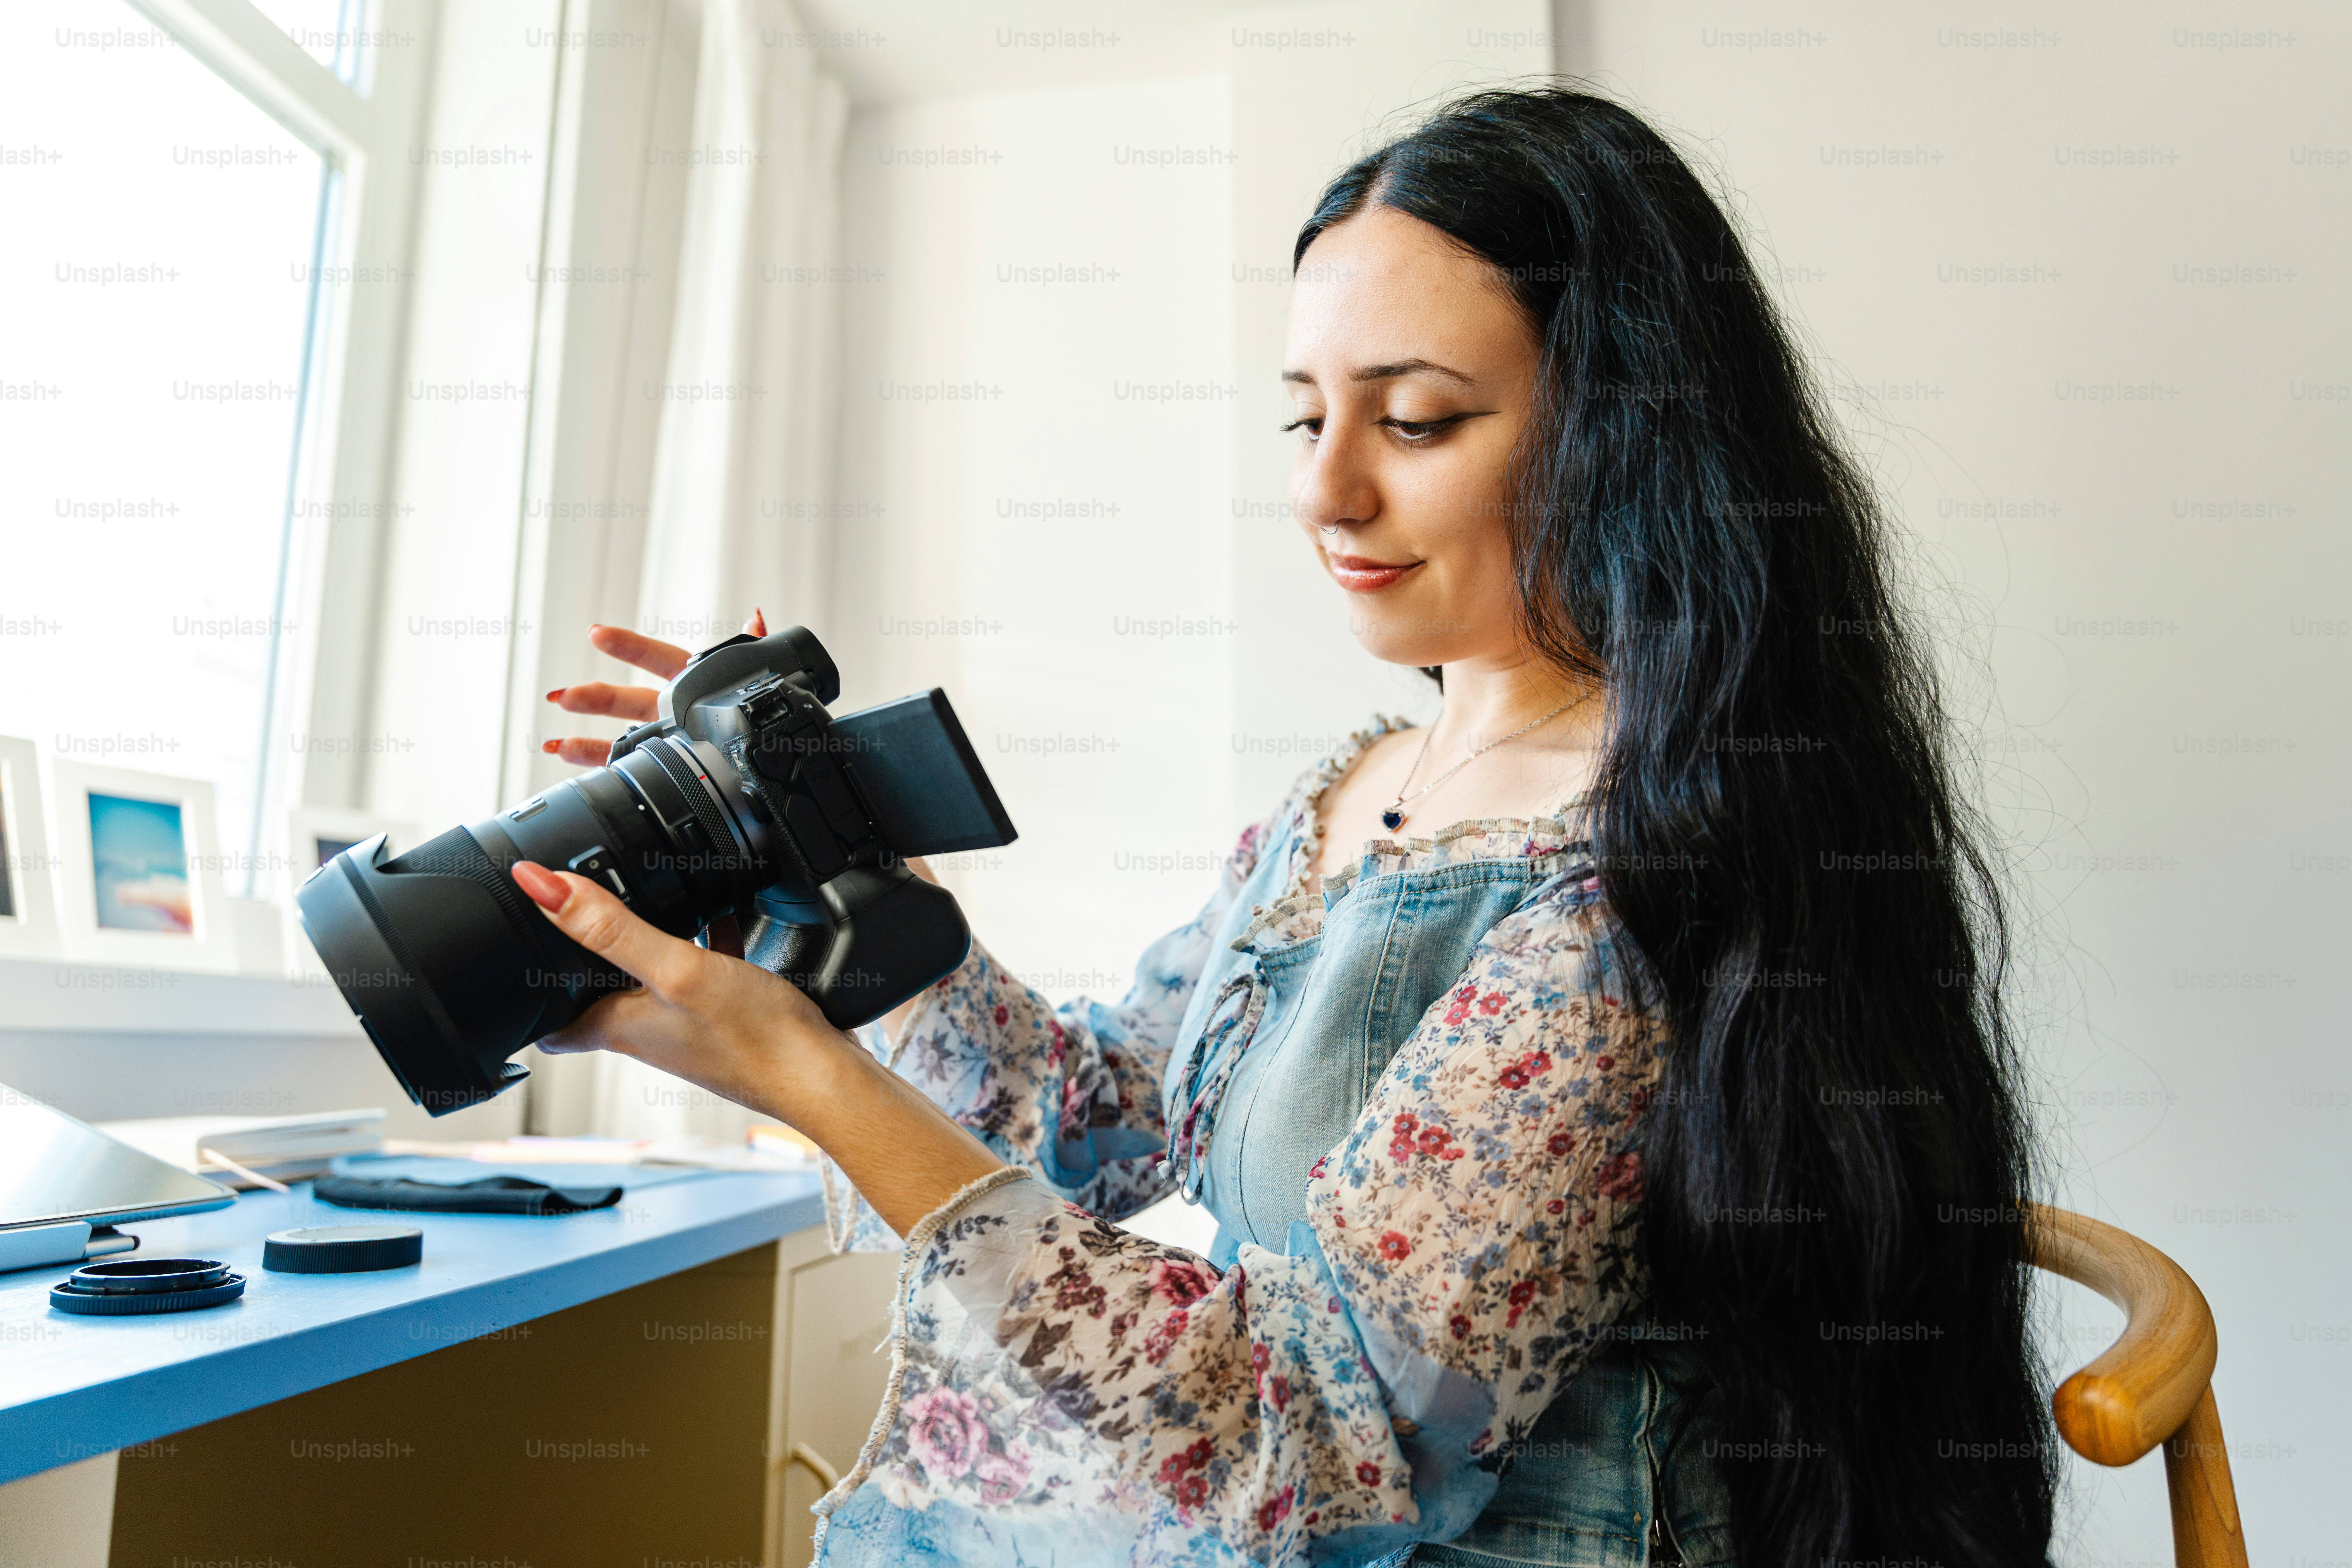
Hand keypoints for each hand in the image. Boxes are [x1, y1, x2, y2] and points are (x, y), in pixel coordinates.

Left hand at [512, 860, 1004, 1231]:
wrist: (824, 1077)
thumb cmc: (753, 1039)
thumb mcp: (674, 968)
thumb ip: (608, 926)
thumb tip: (539, 886)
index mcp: (618, 1026)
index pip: (548, 1025)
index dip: (527, 994)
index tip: (518, 954)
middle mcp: (646, 1030)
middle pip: (596, 993)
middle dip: (588, 952)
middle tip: (582, 905)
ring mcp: (686, 1027)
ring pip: (648, 979)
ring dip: (645, 942)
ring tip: (652, 896)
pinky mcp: (723, 1020)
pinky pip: (700, 974)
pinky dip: (702, 943)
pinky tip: (723, 915)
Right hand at [541, 609, 767, 766]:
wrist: (773, 747)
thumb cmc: (758, 704)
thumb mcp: (758, 675)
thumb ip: (753, 648)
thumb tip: (755, 619)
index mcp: (691, 681)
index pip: (656, 657)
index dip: (629, 646)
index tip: (596, 633)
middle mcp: (670, 706)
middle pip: (628, 700)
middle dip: (595, 698)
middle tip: (563, 697)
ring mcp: (664, 734)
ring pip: (621, 736)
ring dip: (587, 740)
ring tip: (556, 745)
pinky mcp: (663, 760)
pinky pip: (628, 763)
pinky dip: (600, 765)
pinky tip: (573, 766)